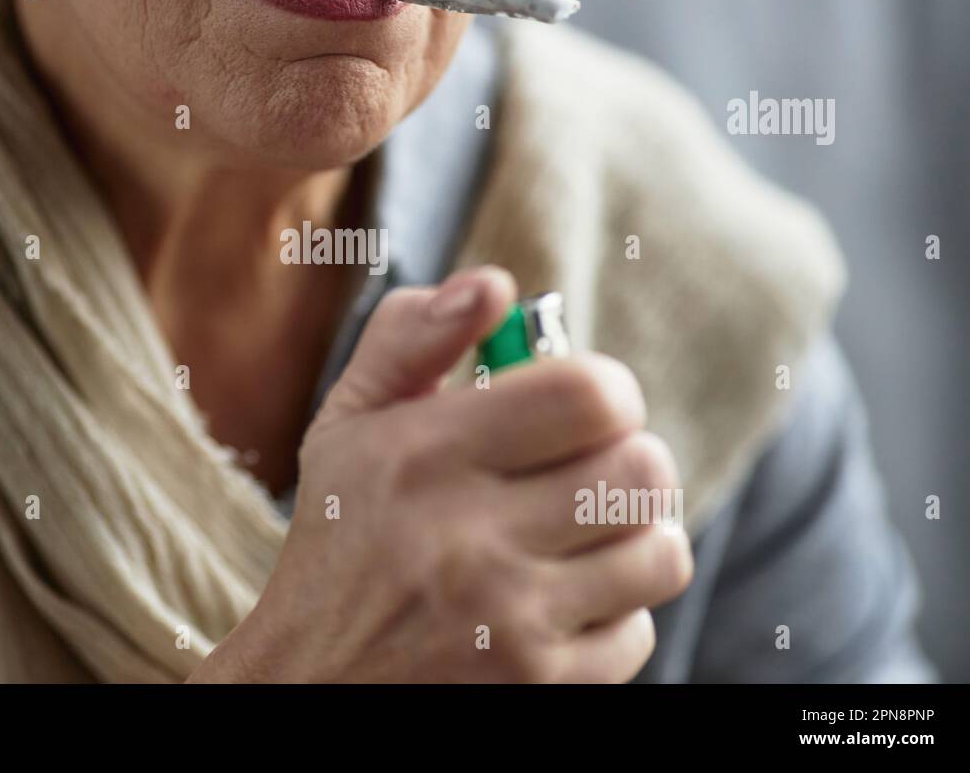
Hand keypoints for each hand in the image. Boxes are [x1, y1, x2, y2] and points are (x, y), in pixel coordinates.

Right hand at [189, 265, 692, 681]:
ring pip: (659, 552)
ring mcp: (512, 621)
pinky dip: (613, 612)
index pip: (591, 395)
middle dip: (627, 459)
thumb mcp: (348, 423)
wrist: (309, 683)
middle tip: (586, 470)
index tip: (582, 409)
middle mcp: (471, 539)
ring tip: (580, 534)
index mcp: (426, 455)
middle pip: (643, 470)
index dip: (609, 391)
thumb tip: (494, 284)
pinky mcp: (539, 685)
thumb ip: (412, 335)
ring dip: (631, 536)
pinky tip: (558, 600)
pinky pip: (640, 630)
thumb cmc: (341, 537)